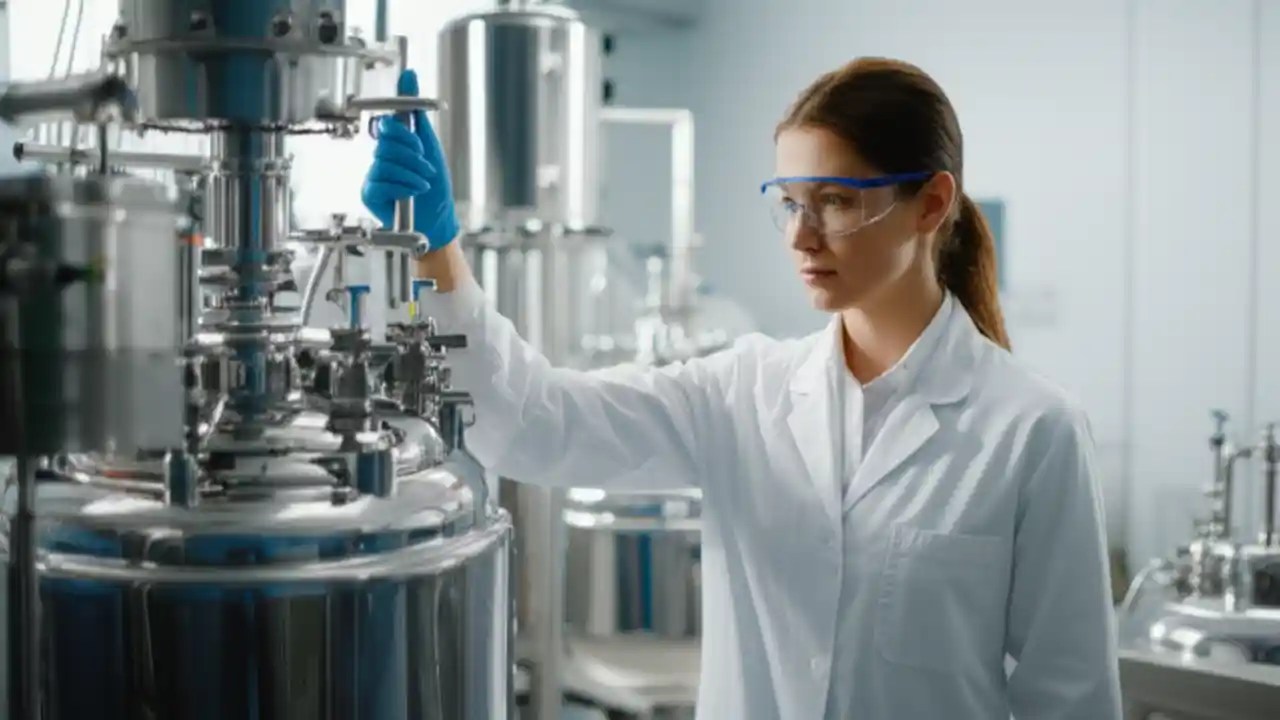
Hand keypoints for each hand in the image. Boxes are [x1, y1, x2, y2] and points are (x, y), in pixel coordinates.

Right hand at [360, 69, 459, 249]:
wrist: (438, 217)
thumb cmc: (435, 184)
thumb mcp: (429, 143)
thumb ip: (416, 111)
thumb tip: (409, 74)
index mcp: (392, 143)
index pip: (385, 125)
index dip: (403, 134)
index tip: (420, 145)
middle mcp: (379, 157)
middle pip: (385, 143)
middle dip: (412, 156)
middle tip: (426, 168)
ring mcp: (372, 175)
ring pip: (384, 162)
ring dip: (411, 173)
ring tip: (424, 183)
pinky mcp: (369, 193)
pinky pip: (380, 182)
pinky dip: (402, 186)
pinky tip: (413, 193)